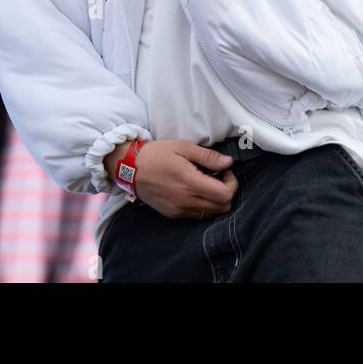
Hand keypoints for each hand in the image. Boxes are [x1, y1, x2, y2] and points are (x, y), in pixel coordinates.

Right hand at [107, 139, 237, 219]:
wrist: (130, 168)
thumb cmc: (157, 154)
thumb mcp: (183, 147)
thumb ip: (207, 157)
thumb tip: (228, 162)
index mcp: (190, 183)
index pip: (225, 194)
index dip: (232, 183)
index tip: (226, 171)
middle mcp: (186, 201)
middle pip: (223, 207)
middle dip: (227, 192)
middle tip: (219, 177)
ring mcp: (179, 210)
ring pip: (212, 214)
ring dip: (216, 200)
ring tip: (207, 184)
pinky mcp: (173, 214)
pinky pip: (198, 216)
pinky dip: (204, 206)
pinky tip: (196, 191)